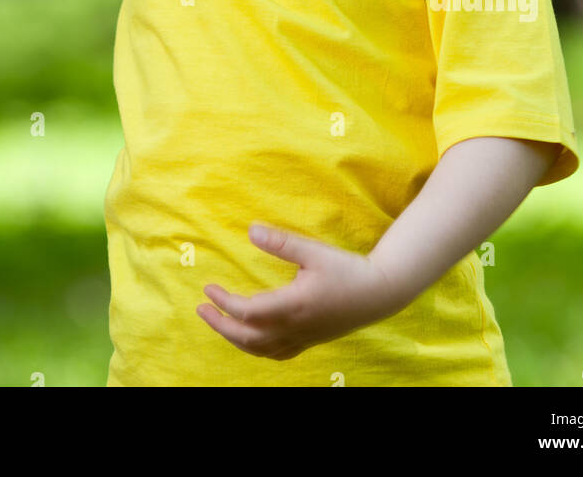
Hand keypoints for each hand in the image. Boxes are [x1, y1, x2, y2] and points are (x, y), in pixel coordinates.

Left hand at [195, 222, 404, 360]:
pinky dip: (259, 349)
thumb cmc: (347, 269)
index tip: (208, 288)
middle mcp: (294, 328)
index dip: (223, 303)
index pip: (246, 313)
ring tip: (220, 324)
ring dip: (236, 339)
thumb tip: (250, 230)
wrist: (381, 292)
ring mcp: (303, 337)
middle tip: (201, 310)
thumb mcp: (313, 251)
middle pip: (247, 338)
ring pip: (261, 350)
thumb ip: (281, 242)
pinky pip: (278, 353)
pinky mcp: (312, 339)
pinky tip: (254, 340)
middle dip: (220, 326)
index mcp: (292, 307)